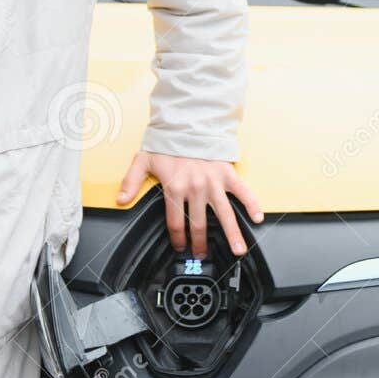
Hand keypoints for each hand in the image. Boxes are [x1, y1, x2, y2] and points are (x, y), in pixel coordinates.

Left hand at [117, 151, 262, 257]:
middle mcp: (195, 188)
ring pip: (224, 214)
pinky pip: (243, 192)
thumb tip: (121, 200)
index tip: (181, 247)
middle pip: (199, 224)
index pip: (175, 222)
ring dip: (232, 234)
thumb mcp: (143, 161)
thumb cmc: (167, 143)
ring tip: (238, 250)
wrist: (187, 122)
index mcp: (175, 187)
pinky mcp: (227, 174)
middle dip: (200, 243)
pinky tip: (257, 218)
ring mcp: (213, 183)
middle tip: (203, 254)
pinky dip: (252, 204)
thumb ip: (131, 182)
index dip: (177, 238)